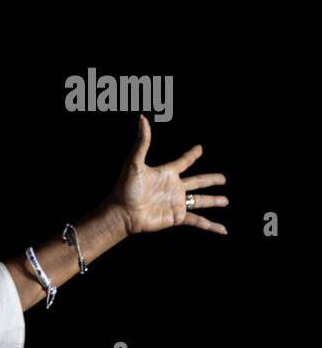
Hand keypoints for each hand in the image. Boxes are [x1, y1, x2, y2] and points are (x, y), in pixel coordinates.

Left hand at [107, 115, 228, 235]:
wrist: (122, 213)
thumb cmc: (126, 188)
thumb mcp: (134, 163)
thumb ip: (142, 142)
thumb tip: (142, 118)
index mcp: (166, 173)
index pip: (183, 162)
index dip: (192, 155)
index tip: (200, 148)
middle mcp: (174, 188)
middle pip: (198, 181)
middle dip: (211, 180)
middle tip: (223, 178)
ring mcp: (176, 203)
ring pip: (200, 201)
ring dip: (213, 201)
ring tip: (226, 200)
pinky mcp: (177, 217)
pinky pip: (198, 221)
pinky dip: (210, 225)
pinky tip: (222, 229)